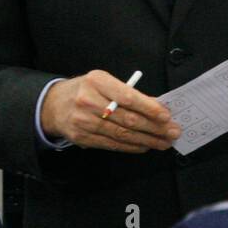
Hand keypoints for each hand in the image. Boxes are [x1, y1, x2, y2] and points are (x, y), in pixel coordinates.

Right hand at [40, 70, 179, 152]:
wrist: (54, 105)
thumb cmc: (86, 90)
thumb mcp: (103, 82)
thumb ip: (127, 93)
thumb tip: (156, 106)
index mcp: (97, 81)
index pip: (127, 96)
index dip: (149, 108)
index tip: (166, 115)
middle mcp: (88, 101)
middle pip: (127, 118)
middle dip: (154, 127)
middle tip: (172, 132)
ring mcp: (84, 121)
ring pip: (122, 134)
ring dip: (147, 140)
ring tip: (164, 142)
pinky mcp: (83, 137)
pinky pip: (112, 144)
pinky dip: (132, 146)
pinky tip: (145, 146)